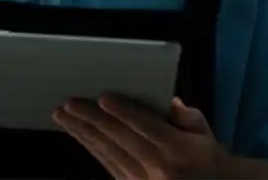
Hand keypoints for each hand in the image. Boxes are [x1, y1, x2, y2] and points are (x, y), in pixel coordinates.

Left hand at [53, 95, 228, 178]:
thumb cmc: (205, 157)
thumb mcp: (203, 133)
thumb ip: (186, 116)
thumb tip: (166, 101)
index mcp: (178, 151)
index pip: (146, 128)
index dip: (124, 112)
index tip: (103, 98)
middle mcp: (157, 169)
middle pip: (119, 140)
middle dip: (91, 120)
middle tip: (69, 103)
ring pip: (107, 153)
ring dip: (82, 132)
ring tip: (63, 114)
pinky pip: (106, 164)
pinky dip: (90, 145)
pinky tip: (77, 131)